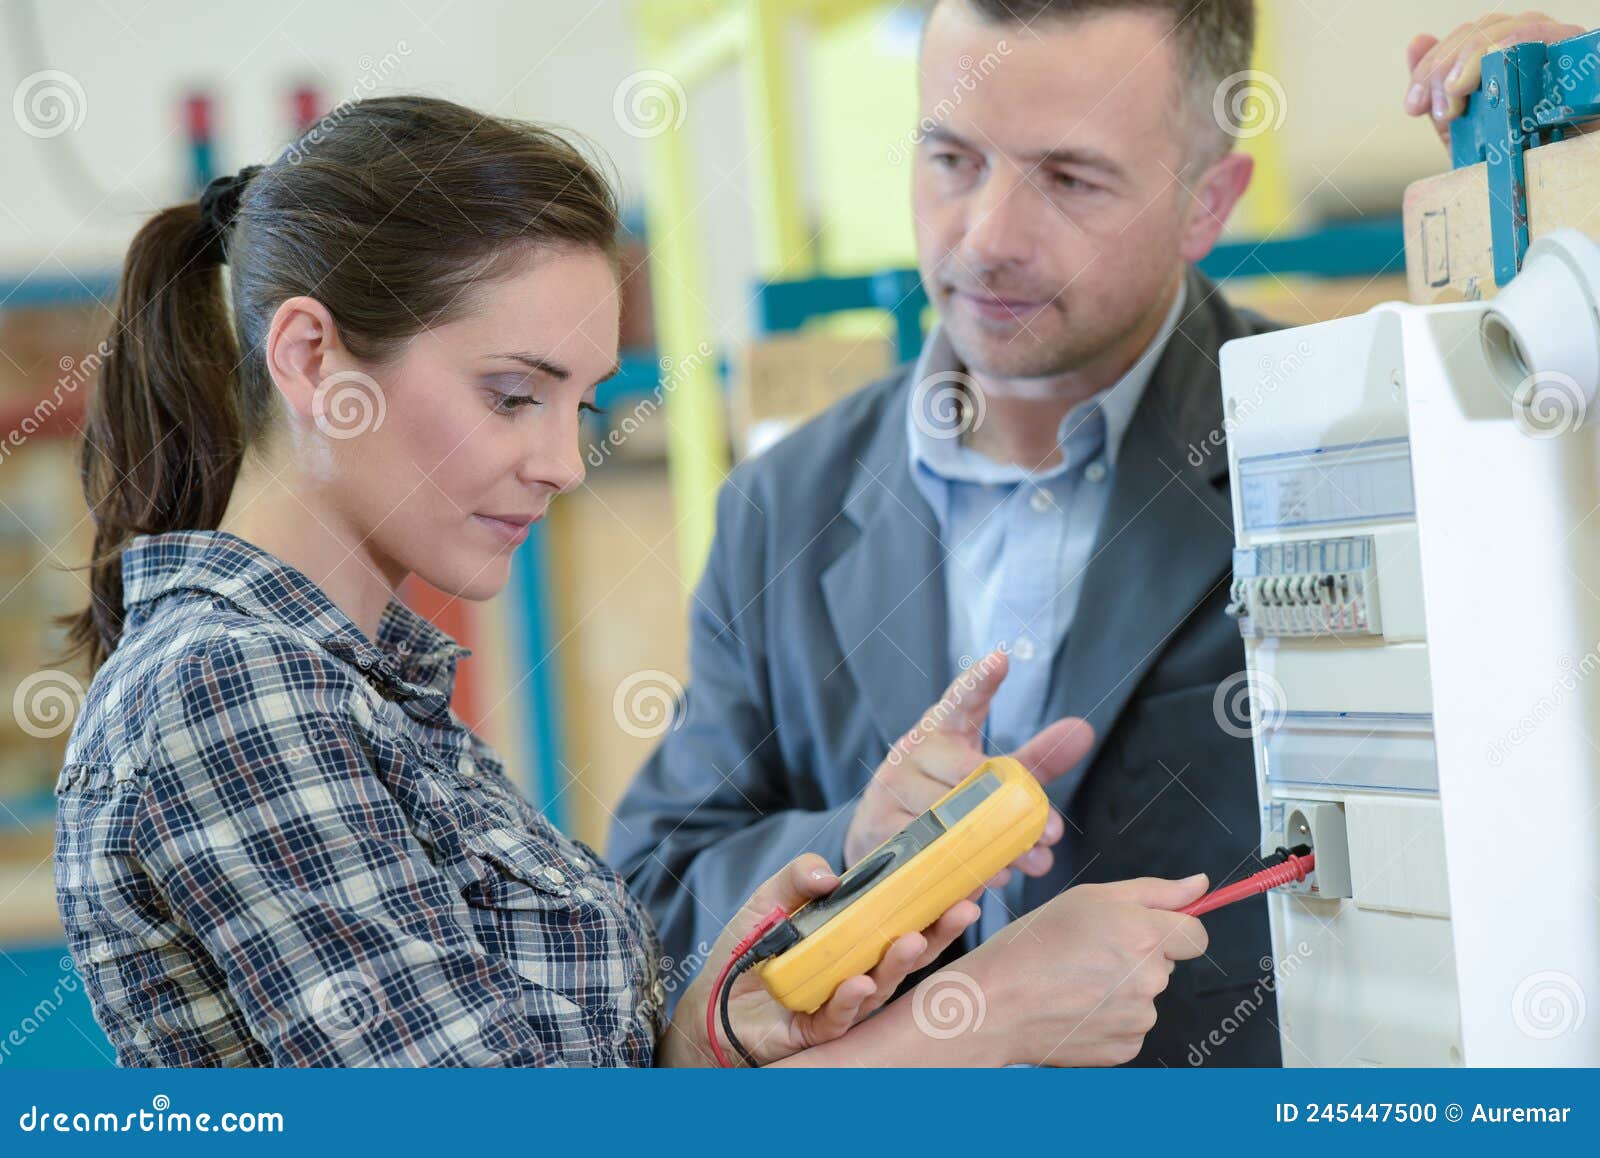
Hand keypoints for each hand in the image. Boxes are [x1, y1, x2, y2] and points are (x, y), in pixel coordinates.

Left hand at [663, 853, 979, 1066]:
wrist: (712, 1000)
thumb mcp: (770, 898)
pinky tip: (858, 983)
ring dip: (898, 963)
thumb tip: (829, 874)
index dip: (937, 900)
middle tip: (962, 908)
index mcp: (858, 934)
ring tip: (909, 941)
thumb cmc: (750, 948)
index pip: (906, 915)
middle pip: (911, 951)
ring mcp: (845, 1000)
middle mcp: (862, 966)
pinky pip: (839, 1016)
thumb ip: (797, 876)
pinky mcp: (818, 1028)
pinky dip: (849, 999)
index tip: (966, 881)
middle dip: (939, 931)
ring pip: (882, 984)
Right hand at [845, 648, 1092, 884]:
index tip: (1001, 660)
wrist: (881, 834)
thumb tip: (1084, 730)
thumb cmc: (944, 794)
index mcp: (941, 729)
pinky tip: (991, 873)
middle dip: (1012, 805)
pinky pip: (930, 848)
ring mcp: (890, 787)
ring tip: (1027, 860)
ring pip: (951, 815)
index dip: (980, 681)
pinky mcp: (878, 825)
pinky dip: (967, 865)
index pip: (960, 699)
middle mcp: (912, 750)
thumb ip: (1034, 760)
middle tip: (1052, 832)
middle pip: (969, 773)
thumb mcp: (987, 775)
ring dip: (996, 844)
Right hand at [958, 874, 1210, 1066]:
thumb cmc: (1032, 947)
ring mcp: (1139, 1018)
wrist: (996, 1004)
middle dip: (1138, 954)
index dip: (1173, 928)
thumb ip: (1154, 891)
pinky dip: (1111, 1016)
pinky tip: (1077, 1006)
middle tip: (1090, 950)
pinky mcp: (1126, 1047)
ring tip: (1076, 980)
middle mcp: (1150, 979)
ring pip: (1147, 994)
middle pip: (1166, 963)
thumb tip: (1199, 884)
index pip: (1196, 935)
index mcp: (1144, 935)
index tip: (1148, 929)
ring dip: (1123, 987)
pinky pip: (1131, 1025)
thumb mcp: (1088, 898)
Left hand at [1403, 13, 1585, 146]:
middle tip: (1438, 109)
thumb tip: (1417, 41)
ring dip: (1474, 58)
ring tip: (1456, 96)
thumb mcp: (1461, 125)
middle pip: (1486, 28)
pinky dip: (1515, 49)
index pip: (1466, 36)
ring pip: (1514, 27)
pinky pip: (1548, 38)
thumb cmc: (1506, 154)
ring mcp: (1557, 46)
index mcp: (1504, 51)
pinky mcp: (1577, 56)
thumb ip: (1437, 87)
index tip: (1413, 106)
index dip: (1432, 64)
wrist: (1538, 183)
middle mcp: (1533, 42)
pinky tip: (1493, 74)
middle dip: (1447, 65)